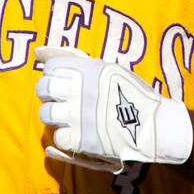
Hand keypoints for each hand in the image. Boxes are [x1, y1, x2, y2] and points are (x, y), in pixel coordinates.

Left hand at [34, 47, 192, 172]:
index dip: (54, 75)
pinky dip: (66, 137)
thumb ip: (73, 59)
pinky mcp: (83, 140)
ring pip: (46, 114)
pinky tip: (78, 133)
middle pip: (44, 89)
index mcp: (89, 69)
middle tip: (61, 100)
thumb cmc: (131, 94)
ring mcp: (80, 116)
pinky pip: (59, 137)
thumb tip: (37, 52)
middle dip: (49, 94)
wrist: (155, 125)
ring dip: (55, 116)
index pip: (51, 67)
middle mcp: (81, 90)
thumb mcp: (107, 68)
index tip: (64, 82)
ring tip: (69, 117)